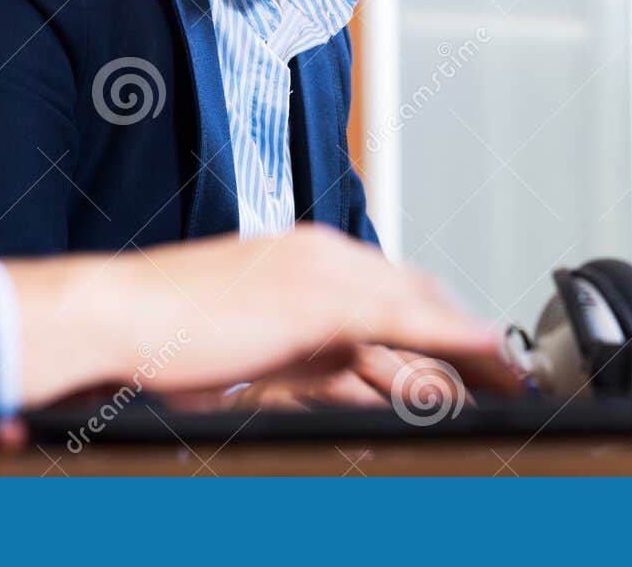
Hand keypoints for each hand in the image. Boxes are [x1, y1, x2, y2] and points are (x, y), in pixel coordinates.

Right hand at [4, 226, 515, 408]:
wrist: (118, 314)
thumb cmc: (164, 332)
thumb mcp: (249, 341)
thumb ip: (300, 351)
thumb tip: (337, 375)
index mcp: (302, 257)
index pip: (389, 285)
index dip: (437, 318)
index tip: (470, 348)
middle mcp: (321, 253)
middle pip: (417, 291)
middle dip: (464, 329)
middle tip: (507, 367)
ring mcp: (323, 271)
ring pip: (424, 305)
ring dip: (474, 342)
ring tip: (513, 376)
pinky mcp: (321, 300)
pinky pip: (410, 321)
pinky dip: (459, 340)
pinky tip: (491, 359)